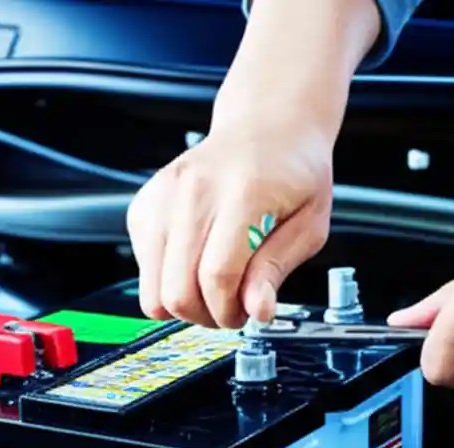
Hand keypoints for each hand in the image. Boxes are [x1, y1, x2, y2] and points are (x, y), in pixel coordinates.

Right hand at [124, 0, 380, 328]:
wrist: (265, 127)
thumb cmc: (292, 173)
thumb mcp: (309, 224)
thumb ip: (277, 269)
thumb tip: (257, 311)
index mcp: (243, 193)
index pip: (218, 275)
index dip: (229, 310)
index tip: (244, 314)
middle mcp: (194, 191)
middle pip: (177, 289)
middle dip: (204, 314)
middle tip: (229, 305)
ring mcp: (162, 197)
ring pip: (152, 288)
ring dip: (183, 302)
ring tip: (212, 287)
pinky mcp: (144, 205)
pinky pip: (144, 269)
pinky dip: (167, 278)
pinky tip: (195, 261)